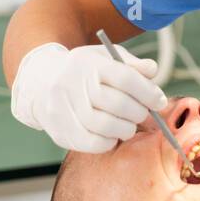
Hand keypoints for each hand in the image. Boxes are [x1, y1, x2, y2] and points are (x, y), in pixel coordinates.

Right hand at [10, 41, 166, 152]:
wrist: (40, 82)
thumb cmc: (84, 71)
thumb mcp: (106, 58)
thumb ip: (132, 64)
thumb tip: (152, 71)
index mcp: (88, 63)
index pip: (125, 78)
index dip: (148, 92)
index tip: (159, 102)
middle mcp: (71, 84)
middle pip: (117, 104)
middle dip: (139, 113)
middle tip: (145, 115)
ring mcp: (61, 108)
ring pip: (104, 125)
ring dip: (126, 129)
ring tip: (130, 126)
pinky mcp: (58, 130)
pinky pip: (90, 143)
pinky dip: (108, 142)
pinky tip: (113, 136)